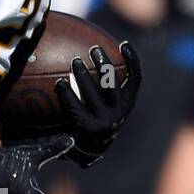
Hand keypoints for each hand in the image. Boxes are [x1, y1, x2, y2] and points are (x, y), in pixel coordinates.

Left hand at [55, 41, 141, 164]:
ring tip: (75, 61)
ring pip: (94, 93)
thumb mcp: (105, 104)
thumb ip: (104, 86)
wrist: (87, 150)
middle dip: (104, 64)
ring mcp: (105, 122)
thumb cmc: (94, 118)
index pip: (135, 80)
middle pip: (113, 84)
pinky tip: (58, 83)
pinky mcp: (89, 128)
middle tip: (94, 49)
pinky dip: (67, 93)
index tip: (123, 44)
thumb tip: (94, 55)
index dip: (132, 61)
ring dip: (84, 75)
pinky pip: (75, 106)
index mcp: (126, 105)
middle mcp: (119, 113)